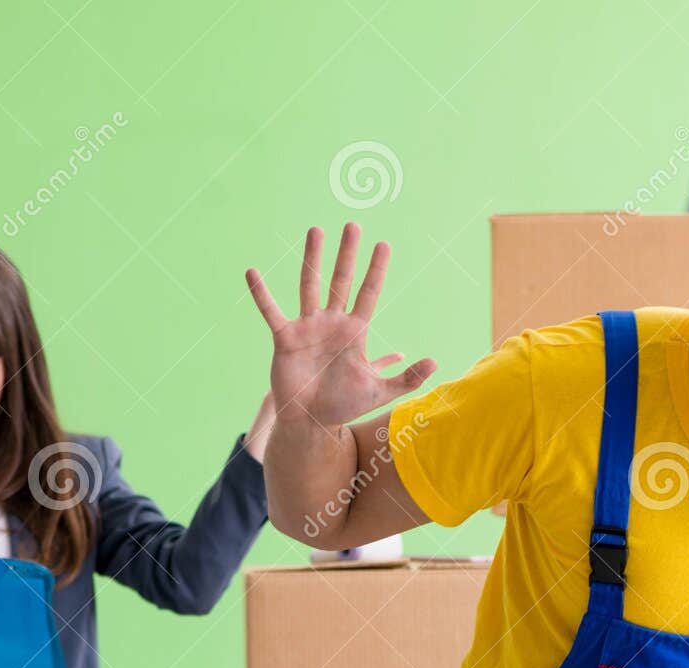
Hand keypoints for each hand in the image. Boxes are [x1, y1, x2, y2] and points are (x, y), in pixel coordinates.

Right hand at [245, 223, 434, 429]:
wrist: (312, 421)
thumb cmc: (344, 405)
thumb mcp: (380, 392)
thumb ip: (407, 378)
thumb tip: (436, 362)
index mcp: (355, 331)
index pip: (368, 293)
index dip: (376, 270)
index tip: (384, 245)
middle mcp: (331, 322)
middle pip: (340, 280)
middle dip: (347, 254)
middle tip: (353, 226)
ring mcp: (307, 327)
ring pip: (309, 285)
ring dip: (312, 258)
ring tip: (316, 230)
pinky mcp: (285, 337)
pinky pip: (271, 311)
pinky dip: (261, 294)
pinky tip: (252, 272)